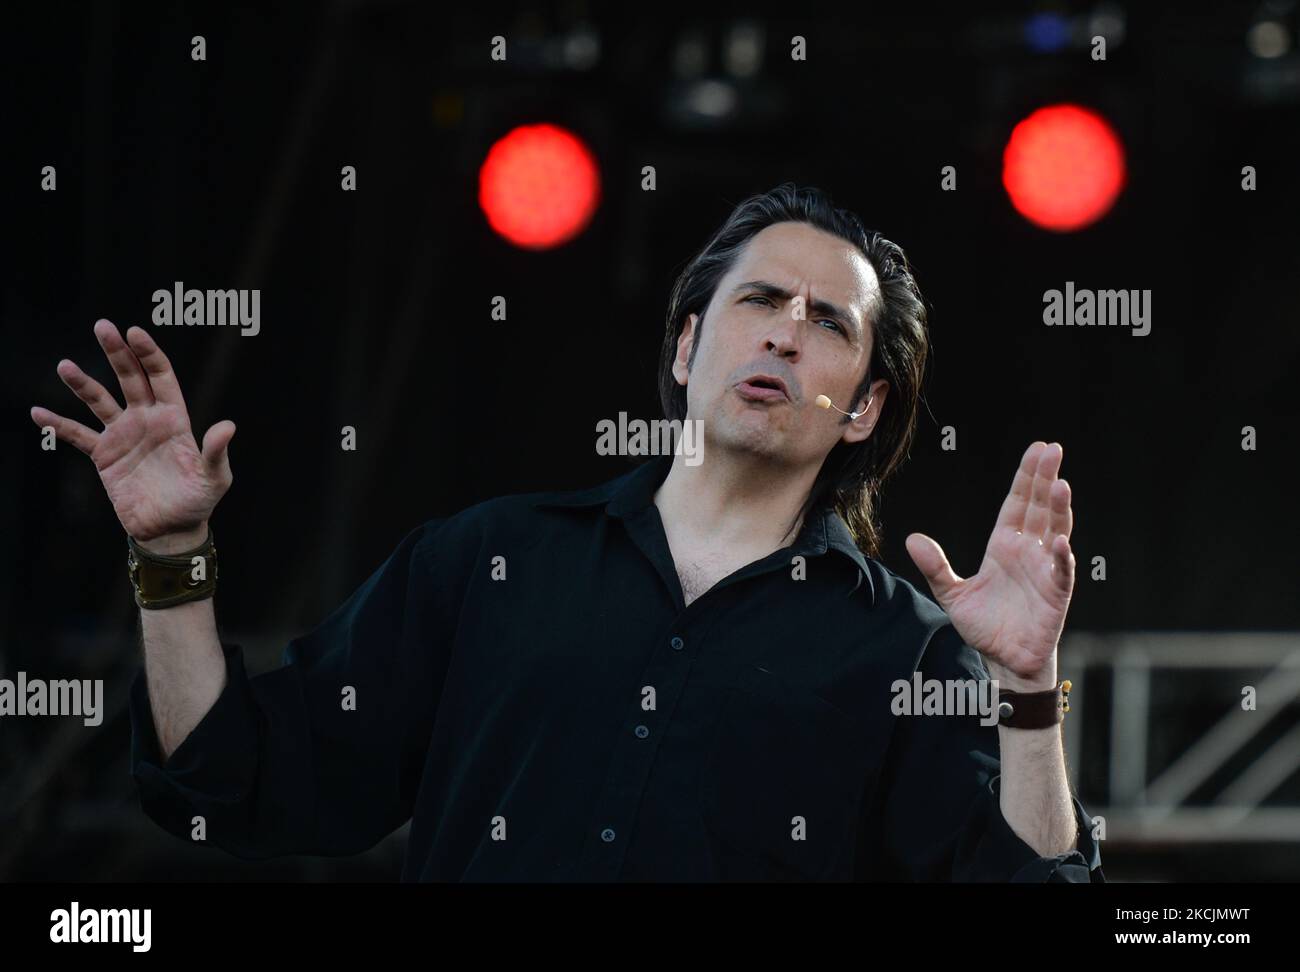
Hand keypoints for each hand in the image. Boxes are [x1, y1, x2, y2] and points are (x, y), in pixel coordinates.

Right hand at [30, 319, 235, 546]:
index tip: (135, 332)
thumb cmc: (198, 502)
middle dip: (117, 352)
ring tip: (64, 365)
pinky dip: (58, 425)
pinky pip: (78, 436)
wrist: (170, 530)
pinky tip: (38, 412)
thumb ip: (216, 451)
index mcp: (175, 418)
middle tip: (103, 326)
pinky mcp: (105, 456)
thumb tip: (228, 426)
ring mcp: (124, 435)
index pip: (161, 377)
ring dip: (82, 384)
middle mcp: (147, 420)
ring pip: (100, 401)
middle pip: (130, 378)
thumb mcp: (214, 478)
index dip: (149, 355)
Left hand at [905, 441, 1074, 690]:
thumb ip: (934, 566)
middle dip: (1044, 478)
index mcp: (1004, 545)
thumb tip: (912, 538)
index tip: (1037, 450)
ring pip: (1055, 531)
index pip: (1017, 503)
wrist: (1004, 660)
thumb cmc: (984, 626)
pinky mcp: (1055, 594)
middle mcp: (1028, 551)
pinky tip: (1060, 540)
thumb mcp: (952, 594)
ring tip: (1060, 483)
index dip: (1026, 477)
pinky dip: (1061, 556)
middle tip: (1052, 449)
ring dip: (1058, 509)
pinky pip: (1060, 571)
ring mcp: (1044, 570)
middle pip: (1038, 507)